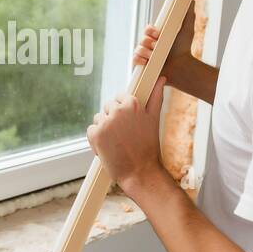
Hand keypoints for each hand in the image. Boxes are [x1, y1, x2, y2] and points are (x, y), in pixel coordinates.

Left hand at [86, 75, 168, 195]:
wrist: (140, 172)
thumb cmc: (148, 147)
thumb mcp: (154, 119)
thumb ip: (156, 96)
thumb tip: (161, 79)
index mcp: (132, 103)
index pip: (120, 98)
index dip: (123, 112)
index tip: (128, 124)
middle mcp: (118, 110)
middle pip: (108, 107)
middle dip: (113, 120)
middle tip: (124, 136)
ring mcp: (105, 122)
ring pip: (99, 118)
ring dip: (105, 129)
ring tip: (117, 142)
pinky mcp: (95, 134)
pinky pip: (91, 130)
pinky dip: (96, 139)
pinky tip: (108, 148)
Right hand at [133, 0, 196, 80]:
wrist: (182, 66)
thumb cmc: (184, 50)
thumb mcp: (186, 31)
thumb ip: (188, 16)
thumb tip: (191, 1)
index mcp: (157, 36)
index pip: (147, 30)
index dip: (150, 31)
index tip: (157, 34)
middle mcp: (150, 45)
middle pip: (142, 39)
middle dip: (149, 43)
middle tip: (157, 46)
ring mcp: (146, 55)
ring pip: (138, 49)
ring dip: (146, 52)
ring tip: (154, 56)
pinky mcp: (143, 66)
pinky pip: (134, 60)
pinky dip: (139, 60)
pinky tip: (147, 62)